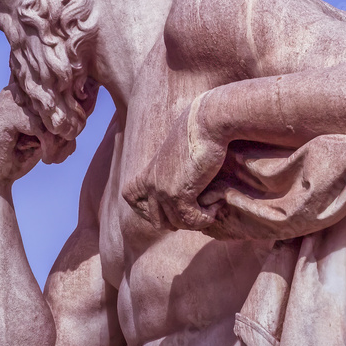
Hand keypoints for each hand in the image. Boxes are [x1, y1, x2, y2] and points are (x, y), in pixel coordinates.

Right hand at [0, 86, 72, 189]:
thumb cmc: (22, 152)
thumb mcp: (51, 132)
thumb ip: (67, 116)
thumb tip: (92, 100)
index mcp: (32, 87)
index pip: (68, 90)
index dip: (78, 115)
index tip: (69, 138)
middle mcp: (23, 86)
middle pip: (66, 101)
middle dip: (71, 130)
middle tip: (63, 150)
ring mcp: (14, 98)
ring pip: (57, 115)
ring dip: (62, 141)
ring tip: (53, 156)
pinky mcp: (9, 114)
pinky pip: (45, 128)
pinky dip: (50, 147)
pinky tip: (45, 158)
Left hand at [123, 96, 228, 230]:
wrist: (208, 122)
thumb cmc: (200, 131)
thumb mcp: (180, 150)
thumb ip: (174, 167)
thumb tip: (183, 177)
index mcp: (149, 170)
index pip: (129, 197)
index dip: (145, 209)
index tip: (168, 209)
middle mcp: (151, 182)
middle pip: (155, 220)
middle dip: (176, 221)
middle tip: (196, 212)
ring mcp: (162, 189)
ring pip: (176, 223)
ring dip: (196, 220)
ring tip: (211, 208)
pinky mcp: (179, 193)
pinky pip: (190, 220)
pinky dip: (205, 218)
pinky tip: (216, 205)